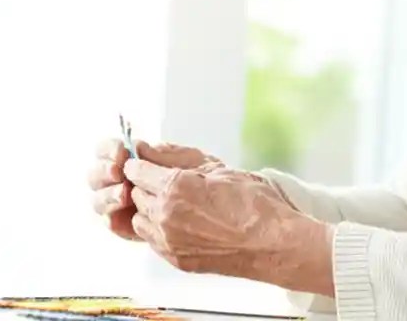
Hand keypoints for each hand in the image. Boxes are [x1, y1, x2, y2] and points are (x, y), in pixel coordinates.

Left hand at [124, 159, 334, 295]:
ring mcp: (168, 241)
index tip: (149, 164)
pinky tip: (182, 223)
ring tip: (176, 204)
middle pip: (135, 194)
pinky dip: (158, 229)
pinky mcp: (175, 259)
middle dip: (146, 185)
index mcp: (175, 187)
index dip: (141, 164)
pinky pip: (152, 240)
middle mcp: (165, 215)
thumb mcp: (218, 168)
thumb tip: (147, 148)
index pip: (136, 171)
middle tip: (168, 182)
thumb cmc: (253, 202)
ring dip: (149, 209)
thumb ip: (177, 157)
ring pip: (139, 219)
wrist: (272, 243)